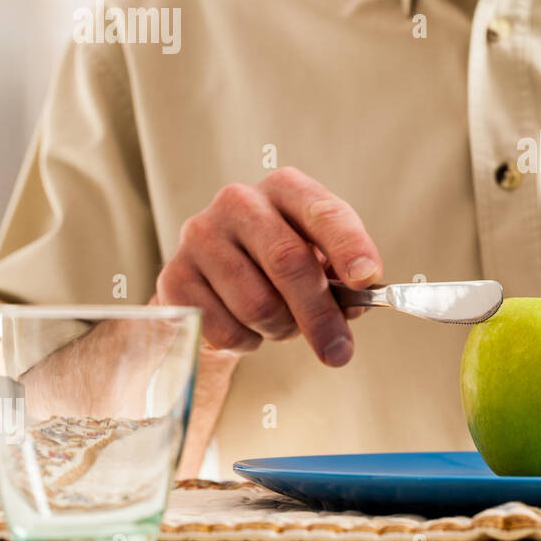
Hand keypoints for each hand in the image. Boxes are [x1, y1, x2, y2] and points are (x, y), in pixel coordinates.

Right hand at [154, 167, 382, 365]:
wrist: (214, 280)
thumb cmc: (279, 266)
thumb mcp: (319, 260)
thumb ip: (342, 279)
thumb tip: (354, 306)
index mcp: (285, 189)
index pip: (322, 212)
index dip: (348, 246)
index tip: (366, 278)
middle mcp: (239, 202)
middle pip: (288, 262)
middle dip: (320, 314)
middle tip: (339, 352)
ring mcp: (200, 236)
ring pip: (257, 303)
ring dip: (281, 329)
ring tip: (281, 323)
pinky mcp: (174, 275)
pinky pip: (225, 328)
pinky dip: (247, 341)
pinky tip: (247, 326)